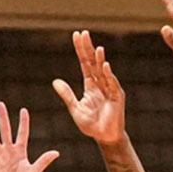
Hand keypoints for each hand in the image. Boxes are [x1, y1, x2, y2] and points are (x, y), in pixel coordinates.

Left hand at [53, 31, 127, 145]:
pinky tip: (105, 66)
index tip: (76, 36)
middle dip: (88, 48)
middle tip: (83, 34)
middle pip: (93, 62)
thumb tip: (55, 81)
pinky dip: (109, 75)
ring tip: (96, 48)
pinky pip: (112, 84)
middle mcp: (100, 84)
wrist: (105, 137)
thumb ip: (67, 94)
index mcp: (90, 85)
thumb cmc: (91, 125)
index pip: (84, 63)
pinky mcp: (117, 97)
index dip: (80, 50)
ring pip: (103, 71)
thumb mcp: (75, 108)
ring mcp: (110, 89)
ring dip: (99, 60)